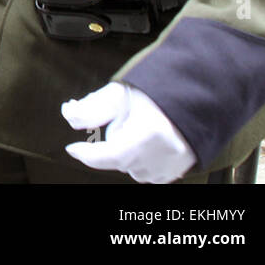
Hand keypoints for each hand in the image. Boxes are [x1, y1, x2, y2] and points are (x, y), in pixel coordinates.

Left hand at [62, 83, 195, 182]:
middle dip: (113, 141)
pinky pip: (146, 171)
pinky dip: (139, 159)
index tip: (72, 148)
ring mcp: (171, 167)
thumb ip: (92, 106)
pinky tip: (147, 140)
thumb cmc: (157, 93)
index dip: (87, 154)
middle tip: (125, 118)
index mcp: (149, 134)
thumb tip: (69, 115)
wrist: (195, 99)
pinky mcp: (176, 172)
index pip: (109, 155)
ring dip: (126, 151)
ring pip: (130, 167)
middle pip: (118, 158)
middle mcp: (161, 155)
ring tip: (141, 128)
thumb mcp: (120, 93)